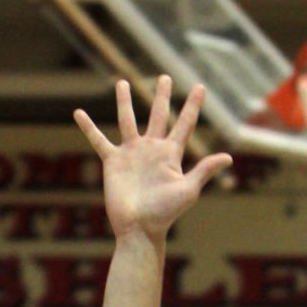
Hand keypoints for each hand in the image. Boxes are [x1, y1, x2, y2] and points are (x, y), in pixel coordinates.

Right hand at [73, 76, 231, 240]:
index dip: (193, 106)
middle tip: (165, 78)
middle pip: (158, 115)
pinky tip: (78, 113)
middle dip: (162, 97)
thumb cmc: (166, 213)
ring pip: (127, 120)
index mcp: (171, 154)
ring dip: (124, 101)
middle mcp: (152, 149)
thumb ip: (204, 170)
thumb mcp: (188, 190)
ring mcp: (132, 153)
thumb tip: (228, 157)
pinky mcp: (113, 161)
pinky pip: (99, 140)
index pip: (184, 124)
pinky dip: (89, 127)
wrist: (140, 228)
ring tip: (122, 82)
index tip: (200, 87)